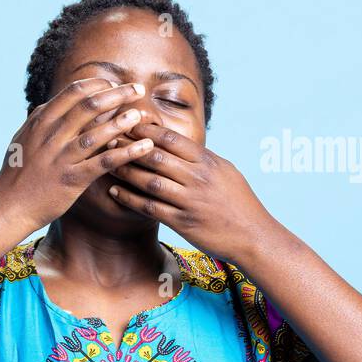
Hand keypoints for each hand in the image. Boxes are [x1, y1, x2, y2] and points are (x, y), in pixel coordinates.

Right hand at [0, 78, 155, 234]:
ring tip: (141, 114)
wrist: (7, 208)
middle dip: (117, 94)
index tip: (113, 84)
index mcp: (40, 123)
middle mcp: (51, 136)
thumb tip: (50, 103)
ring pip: (97, 133)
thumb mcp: (21, 140)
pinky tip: (144, 147)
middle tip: (137, 89)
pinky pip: (103, 162)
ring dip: (122, 121)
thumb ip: (37, 120)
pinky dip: (126, 153)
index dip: (98, 85)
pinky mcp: (71, 180)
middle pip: (89, 106)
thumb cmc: (15, 175)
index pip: (73, 92)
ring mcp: (61, 158)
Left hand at [104, 122, 280, 264]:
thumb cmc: (239, 202)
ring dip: (126, 171)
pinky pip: (149, 208)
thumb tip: (179, 144)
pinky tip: (115, 192)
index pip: (172, 139)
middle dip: (130, 147)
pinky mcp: (182, 223)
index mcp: (208, 162)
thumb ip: (201, 158)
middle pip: (156, 157)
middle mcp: (198, 178)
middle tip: (109, 140)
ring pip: (150, 181)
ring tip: (108, 163)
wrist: (254, 236)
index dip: (147, 130)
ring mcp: (189, 201)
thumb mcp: (225, 171)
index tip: (129, 125)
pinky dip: (129, 199)